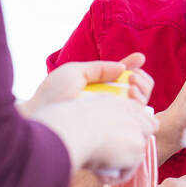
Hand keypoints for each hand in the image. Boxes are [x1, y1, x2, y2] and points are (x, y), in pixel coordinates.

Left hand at [20, 51, 153, 115]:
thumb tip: (123, 67)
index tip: (139, 58)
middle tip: (133, 74)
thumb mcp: (76, 72)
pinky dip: (140, 100)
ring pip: (140, 103)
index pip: (121, 78)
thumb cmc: (53, 93)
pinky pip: (137, 116)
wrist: (42, 114)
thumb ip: (100, 68)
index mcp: (97, 89)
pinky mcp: (115, 128)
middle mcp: (107, 103)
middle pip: (136, 91)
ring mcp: (111, 116)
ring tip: (132, 80)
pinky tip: (132, 92)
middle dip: (141, 78)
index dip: (132, 67)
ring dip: (143, 87)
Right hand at [30, 93, 157, 172]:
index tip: (115, 137)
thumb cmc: (65, 121)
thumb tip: (93, 127)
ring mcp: (136, 132)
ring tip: (102, 169)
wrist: (69, 130)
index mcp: (117, 101)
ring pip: (138, 150)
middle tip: (114, 155)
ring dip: (124, 161)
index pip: (136, 112)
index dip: (130, 125)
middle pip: (148, 127)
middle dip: (135, 141)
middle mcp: (132, 114)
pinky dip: (117, 176)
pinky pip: (130, 170)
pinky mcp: (136, 150)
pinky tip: (101, 178)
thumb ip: (94, 115)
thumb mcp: (82, 110)